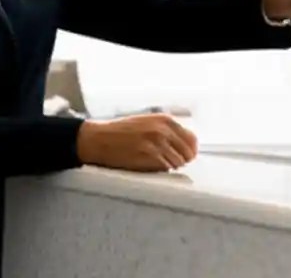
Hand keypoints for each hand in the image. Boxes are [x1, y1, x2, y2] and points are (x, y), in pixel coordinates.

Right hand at [76, 113, 197, 171]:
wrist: (98, 139)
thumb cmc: (121, 132)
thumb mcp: (147, 122)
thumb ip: (167, 130)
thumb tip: (187, 145)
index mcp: (165, 120)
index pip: (191, 139)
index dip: (189, 151)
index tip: (184, 157)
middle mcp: (163, 130)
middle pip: (187, 153)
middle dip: (181, 160)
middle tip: (169, 162)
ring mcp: (156, 144)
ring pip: (177, 163)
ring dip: (169, 166)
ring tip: (155, 163)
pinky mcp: (148, 157)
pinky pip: (164, 168)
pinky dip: (160, 170)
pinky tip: (148, 166)